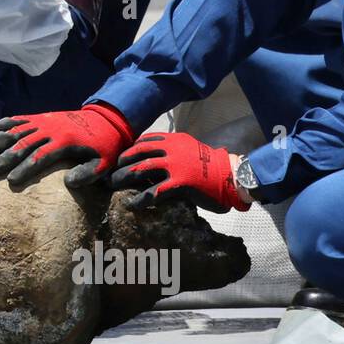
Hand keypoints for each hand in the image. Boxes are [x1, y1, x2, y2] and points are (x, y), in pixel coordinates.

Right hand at [0, 103, 133, 188]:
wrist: (104, 120)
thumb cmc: (103, 147)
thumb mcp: (103, 162)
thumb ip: (88, 174)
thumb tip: (68, 183)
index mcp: (65, 142)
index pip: (40, 156)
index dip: (25, 168)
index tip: (11, 180)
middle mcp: (50, 129)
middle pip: (23, 144)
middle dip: (4, 157)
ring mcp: (42, 121)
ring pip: (15, 130)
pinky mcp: (38, 117)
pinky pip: (16, 119)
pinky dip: (1, 125)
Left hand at [111, 132, 250, 212]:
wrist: (232, 176)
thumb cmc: (210, 166)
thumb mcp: (190, 149)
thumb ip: (172, 151)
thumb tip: (152, 160)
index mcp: (174, 140)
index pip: (144, 141)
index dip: (129, 150)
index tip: (120, 159)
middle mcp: (172, 149)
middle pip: (137, 153)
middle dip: (121, 163)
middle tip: (112, 174)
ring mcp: (176, 165)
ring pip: (141, 170)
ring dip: (124, 178)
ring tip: (115, 186)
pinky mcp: (180, 183)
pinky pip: (154, 191)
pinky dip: (140, 199)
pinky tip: (132, 204)